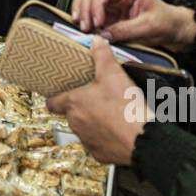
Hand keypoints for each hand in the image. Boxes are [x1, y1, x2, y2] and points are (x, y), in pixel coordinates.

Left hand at [47, 40, 148, 165]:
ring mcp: (87, 141)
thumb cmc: (124, 106)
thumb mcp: (113, 73)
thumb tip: (96, 41)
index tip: (60, 94)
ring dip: (94, 123)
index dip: (56, 97)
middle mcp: (75, 124)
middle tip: (97, 99)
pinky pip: (99, 145)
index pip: (52, 103)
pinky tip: (119, 131)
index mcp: (74, 103)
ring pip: (85, 130)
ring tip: (111, 115)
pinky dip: (106, 139)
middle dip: (82, 108)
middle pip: (72, 115)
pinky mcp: (99, 155)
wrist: (142, 139)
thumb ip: (102, 55)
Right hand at [71, 0, 195, 52]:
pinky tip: (85, 28)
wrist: (174, 29)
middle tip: (86, 28)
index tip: (96, 23)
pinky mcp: (109, 15)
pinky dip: (85, 18)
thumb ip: (124, 30)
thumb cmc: (165, 23)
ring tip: (82, 27)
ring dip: (82, 12)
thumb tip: (103, 36)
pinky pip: (91, 12)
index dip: (95, 6)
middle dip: (85, 9)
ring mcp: (112, 4)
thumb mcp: (147, 27)